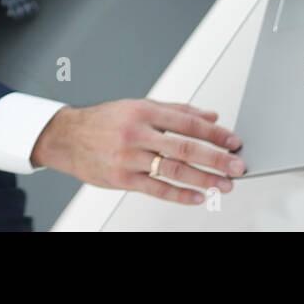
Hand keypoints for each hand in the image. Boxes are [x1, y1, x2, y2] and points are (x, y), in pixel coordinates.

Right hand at [30, 100, 245, 203]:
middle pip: (184, 147)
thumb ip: (177, 111)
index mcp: (144, 111)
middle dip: (215, 158)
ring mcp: (128, 157)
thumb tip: (210, 116)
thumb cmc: (104, 121)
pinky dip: (179, 195)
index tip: (233, 141)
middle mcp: (137, 133)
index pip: (188, 123)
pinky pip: (156, 189)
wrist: (67, 137)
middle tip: (236, 166)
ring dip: (202, 179)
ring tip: (222, 185)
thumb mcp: (139, 106)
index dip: (214, 133)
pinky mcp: (121, 178)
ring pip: (172, 169)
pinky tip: (196, 197)